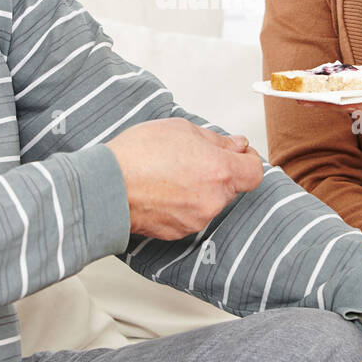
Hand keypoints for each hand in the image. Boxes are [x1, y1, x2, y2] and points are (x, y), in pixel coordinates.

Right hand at [104, 118, 262, 239]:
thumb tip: (236, 145)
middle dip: (217, 172)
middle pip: (230, 187)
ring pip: (209, 201)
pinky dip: (181, 204)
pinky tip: (162, 190)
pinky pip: (190, 215)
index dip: (248, 160)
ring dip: (198, 189)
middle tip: (191, 158)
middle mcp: (213, 199)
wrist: (107, 186)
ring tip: (170, 174)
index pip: (254, 172)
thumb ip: (216, 140)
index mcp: (220, 171)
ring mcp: (196, 219)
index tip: (238, 154)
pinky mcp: (179, 233)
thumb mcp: (181, 129)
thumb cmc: (137, 155)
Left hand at [301, 59, 361, 120]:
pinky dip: (328, 90)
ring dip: (321, 98)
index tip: (329, 102)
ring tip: (297, 94)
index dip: (349, 103)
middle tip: (299, 99)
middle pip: (348, 105)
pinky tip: (312, 86)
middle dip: (325, 103)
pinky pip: (345, 92)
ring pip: (343, 101)